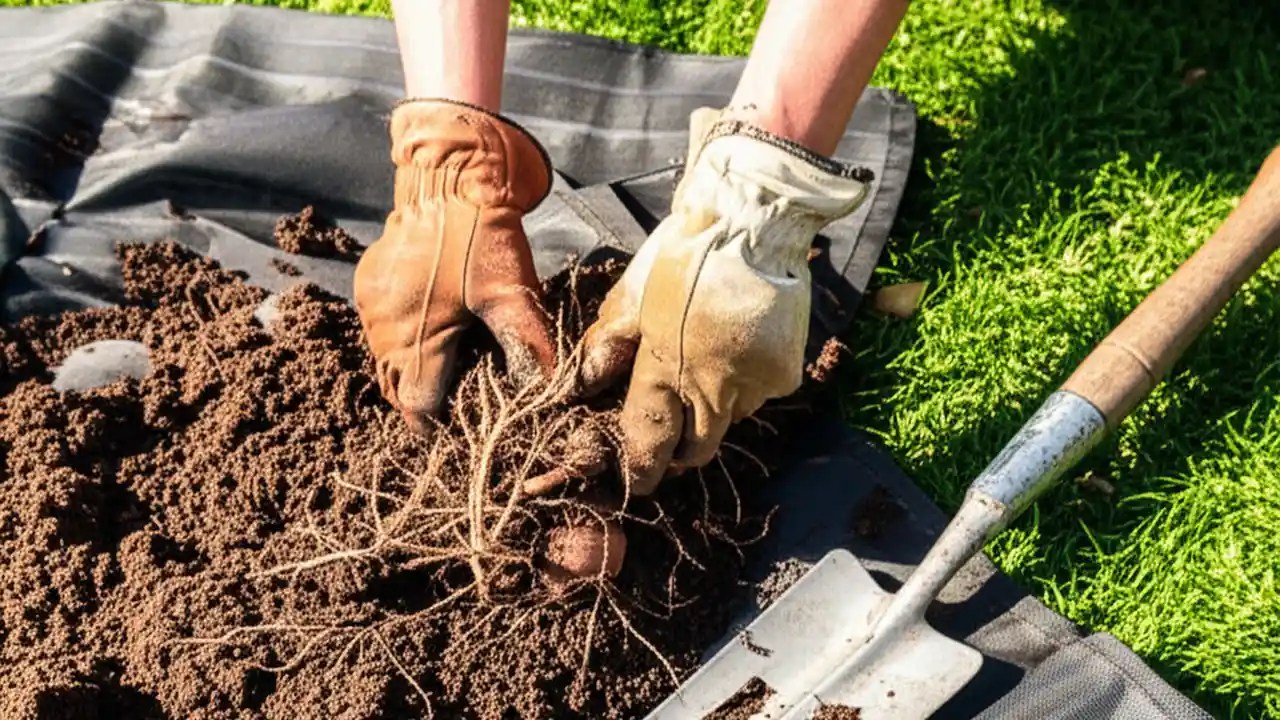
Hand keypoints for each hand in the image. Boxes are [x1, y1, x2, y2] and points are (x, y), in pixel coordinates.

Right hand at [354, 99, 555, 432]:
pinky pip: (381, 332)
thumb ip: (530, 347)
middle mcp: (380, 329)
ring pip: (387, 363)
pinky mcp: (369, 285)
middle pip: (398, 390)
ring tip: (454, 362)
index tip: (470, 420)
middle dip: (429, 399)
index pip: (418, 408)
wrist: (450, 174)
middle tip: (465, 395)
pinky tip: (438, 328)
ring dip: (416, 371)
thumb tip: (556, 390)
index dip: (445, 420)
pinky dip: (405, 342)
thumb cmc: (481, 237)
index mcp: (411, 340)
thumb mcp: (513, 295)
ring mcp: (370, 306)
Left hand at [580, 115, 870, 494]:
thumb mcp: (633, 294)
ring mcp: (754, 385)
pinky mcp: (786, 376)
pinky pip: (760, 394)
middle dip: (681, 452)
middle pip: (697, 448)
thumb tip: (582, 385)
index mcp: (665, 368)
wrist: (755, 223)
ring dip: (716, 405)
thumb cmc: (685, 252)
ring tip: (712, 359)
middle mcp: (711, 389)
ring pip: (730, 418)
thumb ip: (609, 345)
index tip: (637, 482)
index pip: (649, 439)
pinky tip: (743, 342)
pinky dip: (749, 380)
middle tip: (673, 438)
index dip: (641, 467)